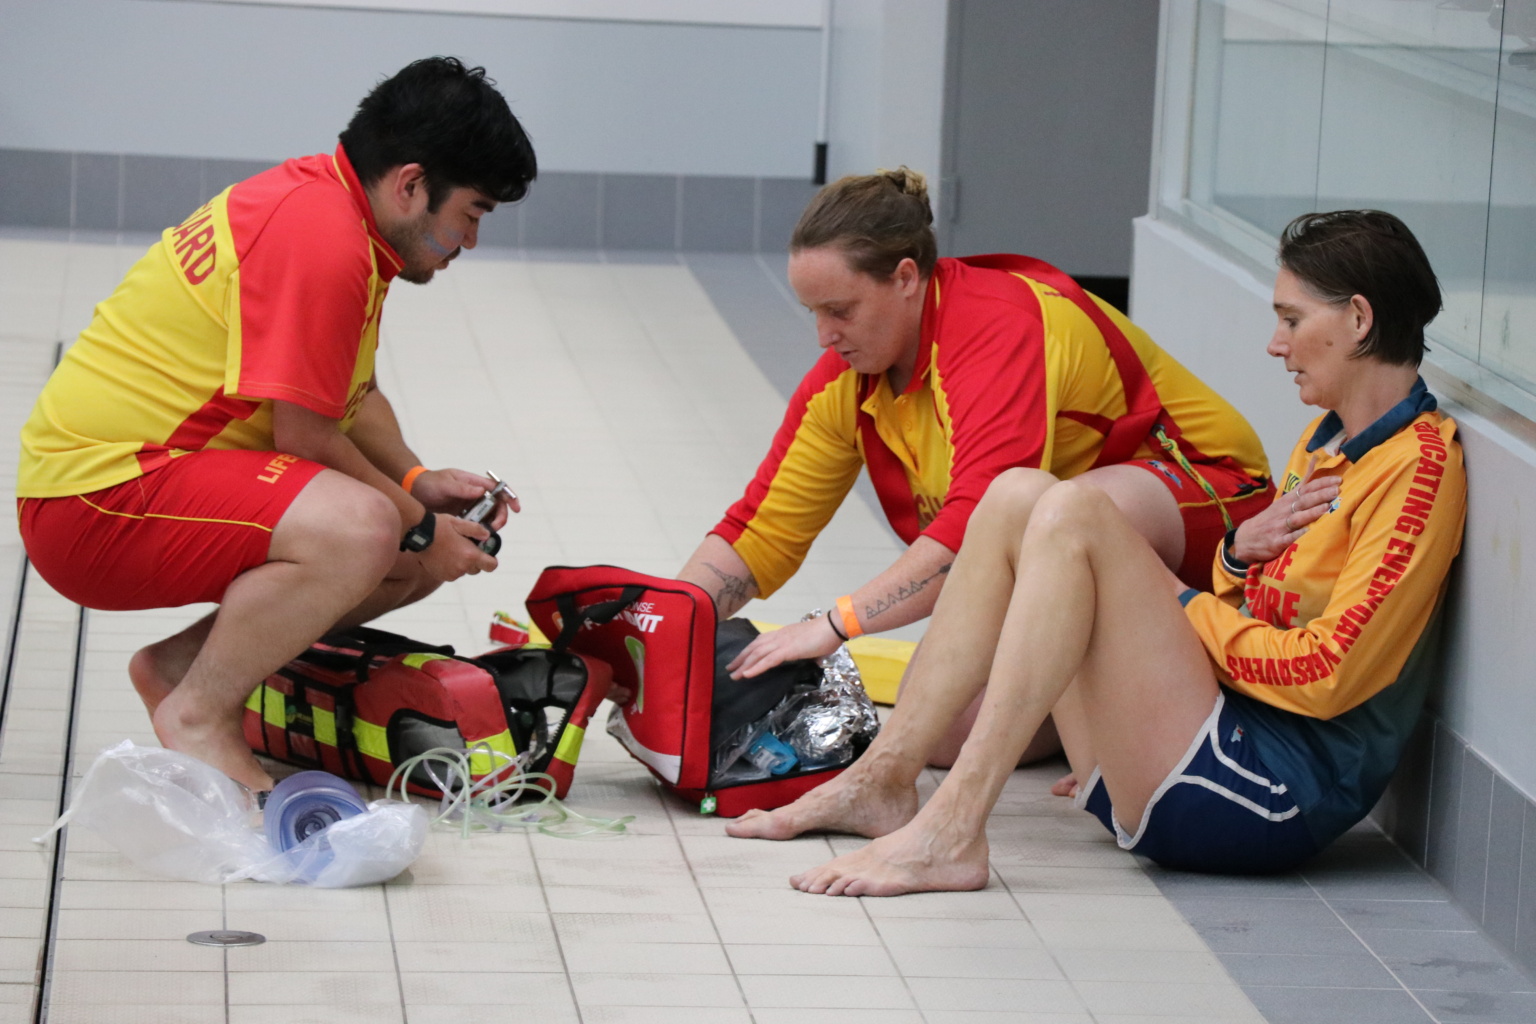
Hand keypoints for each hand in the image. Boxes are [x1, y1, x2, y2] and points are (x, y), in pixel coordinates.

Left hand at [412, 469, 520, 528]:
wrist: (413, 492)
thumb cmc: (429, 483)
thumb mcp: (444, 483)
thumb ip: (462, 488)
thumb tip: (482, 491)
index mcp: (474, 484)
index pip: (498, 489)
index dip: (510, 498)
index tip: (516, 508)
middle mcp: (475, 496)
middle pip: (497, 507)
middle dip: (500, 518)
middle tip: (493, 528)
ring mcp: (470, 509)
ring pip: (488, 519)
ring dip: (490, 528)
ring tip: (483, 537)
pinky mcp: (463, 520)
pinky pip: (475, 528)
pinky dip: (479, 535)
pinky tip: (475, 542)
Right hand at [416, 514, 498, 581]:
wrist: (418, 533)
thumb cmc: (439, 526)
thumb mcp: (461, 523)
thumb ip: (477, 530)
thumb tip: (487, 536)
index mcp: (470, 555)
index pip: (491, 566)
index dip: (491, 561)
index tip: (486, 554)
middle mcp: (462, 568)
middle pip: (477, 569)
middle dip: (475, 561)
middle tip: (466, 548)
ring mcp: (450, 574)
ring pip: (463, 571)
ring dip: (462, 564)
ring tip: (452, 550)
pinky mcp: (440, 576)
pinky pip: (451, 574)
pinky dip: (450, 567)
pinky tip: (444, 555)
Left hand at [727, 615, 843, 679]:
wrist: (833, 626)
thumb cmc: (826, 635)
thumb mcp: (812, 645)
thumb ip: (810, 652)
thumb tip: (815, 660)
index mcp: (784, 634)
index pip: (761, 641)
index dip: (749, 651)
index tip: (740, 659)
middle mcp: (779, 636)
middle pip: (754, 647)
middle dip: (741, 658)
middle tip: (729, 668)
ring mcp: (782, 642)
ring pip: (757, 654)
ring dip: (744, 665)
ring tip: (734, 675)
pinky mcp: (787, 650)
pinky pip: (768, 660)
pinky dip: (755, 667)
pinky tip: (746, 674)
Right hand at [1231, 473, 1339, 564]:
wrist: (1246, 538)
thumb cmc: (1271, 518)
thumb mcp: (1284, 500)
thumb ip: (1302, 485)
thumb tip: (1315, 461)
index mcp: (1287, 501)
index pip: (1306, 488)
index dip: (1321, 484)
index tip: (1338, 480)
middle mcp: (1284, 511)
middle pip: (1304, 501)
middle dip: (1320, 495)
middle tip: (1337, 491)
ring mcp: (1280, 527)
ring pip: (1298, 518)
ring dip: (1311, 512)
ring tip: (1326, 508)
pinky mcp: (1276, 542)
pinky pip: (1288, 538)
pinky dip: (1297, 535)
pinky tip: (1307, 532)